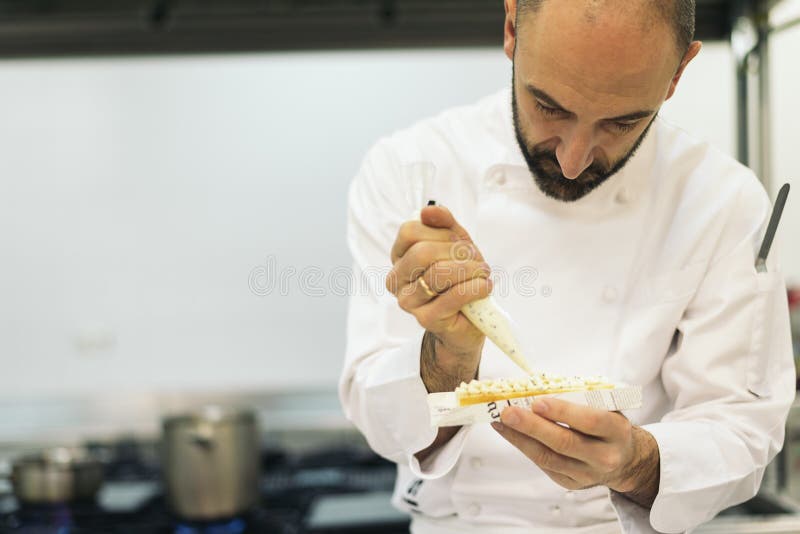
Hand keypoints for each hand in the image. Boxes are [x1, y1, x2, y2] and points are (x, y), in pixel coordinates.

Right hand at [386, 205, 491, 380]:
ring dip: (470, 270)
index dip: (441, 232)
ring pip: (438, 273)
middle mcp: (397, 279)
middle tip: (476, 260)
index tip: (459, 242)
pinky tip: (484, 287)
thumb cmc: (459, 279)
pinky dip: (475, 288)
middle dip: (457, 252)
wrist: (467, 320)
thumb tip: (427, 210)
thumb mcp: (454, 244)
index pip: (410, 231)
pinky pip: (453, 296)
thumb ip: (443, 223)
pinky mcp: (425, 319)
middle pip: (422, 252)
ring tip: (483, 274)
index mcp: (399, 257)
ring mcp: (408, 301)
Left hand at [492, 398, 659, 506]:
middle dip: (532, 426)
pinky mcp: (571, 483)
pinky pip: (544, 465)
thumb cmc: (608, 424)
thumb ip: (580, 398)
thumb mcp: (606, 407)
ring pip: (548, 457)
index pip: (589, 421)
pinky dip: (523, 447)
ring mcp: (587, 474)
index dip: (562, 412)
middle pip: (564, 442)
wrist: (625, 460)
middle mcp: (604, 456)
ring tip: (500, 421)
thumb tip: (539, 387)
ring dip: (520, 438)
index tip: (537, 401)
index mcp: (616, 431)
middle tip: (508, 412)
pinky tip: (508, 433)